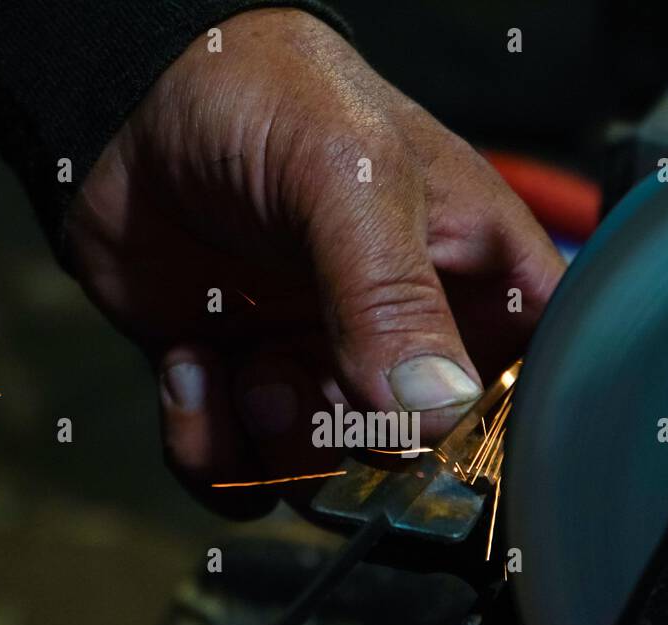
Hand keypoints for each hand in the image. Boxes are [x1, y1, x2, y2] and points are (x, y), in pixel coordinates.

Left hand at [67, 8, 563, 512]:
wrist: (132, 104)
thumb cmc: (266, 99)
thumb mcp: (351, 175)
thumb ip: (393, 294)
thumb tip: (433, 410)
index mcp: (476, 277)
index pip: (535, 384)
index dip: (500, 429)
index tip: (441, 431)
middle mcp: (407, 340)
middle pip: (425, 458)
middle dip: (361, 436)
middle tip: (316, 372)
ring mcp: (324, 372)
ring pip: (329, 482)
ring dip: (276, 439)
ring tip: (242, 360)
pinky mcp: (242, 393)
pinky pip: (242, 479)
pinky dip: (208, 444)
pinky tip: (190, 362)